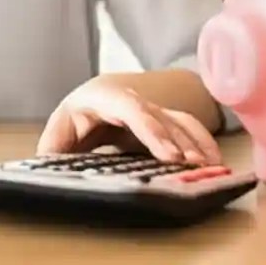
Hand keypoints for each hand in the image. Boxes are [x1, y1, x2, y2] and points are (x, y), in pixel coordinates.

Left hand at [37, 74, 222, 164]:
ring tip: (211, 167)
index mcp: (104, 97)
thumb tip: (50, 167)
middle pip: (161, 116)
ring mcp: (152, 108)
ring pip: (178, 120)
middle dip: (180, 141)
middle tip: (196, 167)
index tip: (169, 155)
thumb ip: (54, 150)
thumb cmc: (74, 118)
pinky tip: (215, 163)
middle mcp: (132, 99)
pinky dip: (203, 143)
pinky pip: (188, 128)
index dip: (152, 130)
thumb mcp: (58, 132)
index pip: (131, 109)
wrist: (90, 100)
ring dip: (197, 142)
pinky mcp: (164, 121)